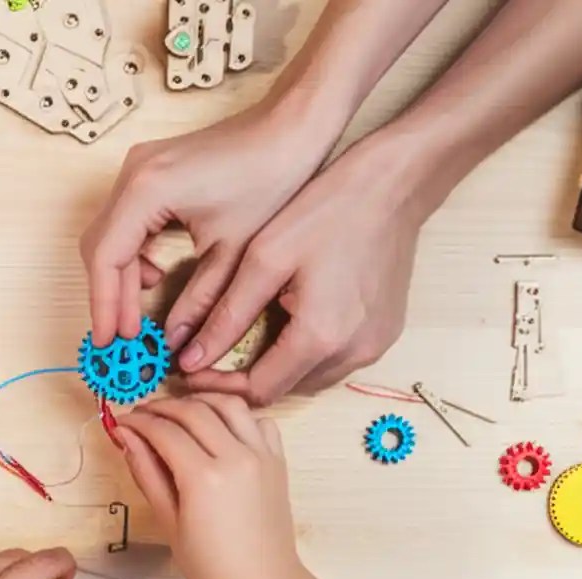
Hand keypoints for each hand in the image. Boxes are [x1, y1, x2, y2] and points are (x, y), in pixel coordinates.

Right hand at [80, 105, 333, 346]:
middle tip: (124, 338)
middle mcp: (133, 173)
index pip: (105, 258)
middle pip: (99, 246)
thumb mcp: (233, 253)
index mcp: (146, 190)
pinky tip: (153, 275)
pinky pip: (124, 218)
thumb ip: (200, 303)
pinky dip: (130, 252)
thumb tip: (176, 345)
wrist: (292, 128)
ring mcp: (138, 166)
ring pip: (108, 233)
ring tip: (138, 314)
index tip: (110, 342)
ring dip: (118, 275)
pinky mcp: (150, 168)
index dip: (104, 306)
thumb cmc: (271, 178)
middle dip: (109, 295)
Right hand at [114, 394, 298, 578]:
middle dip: (163, 407)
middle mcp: (235, 456)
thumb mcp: (170, 524)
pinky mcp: (278, 459)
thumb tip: (125, 436)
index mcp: (204, 477)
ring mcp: (262, 454)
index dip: (138, 422)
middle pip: (194, 410)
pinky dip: (238, 416)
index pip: (164, 431)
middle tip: (143, 414)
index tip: (121, 421)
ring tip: (179, 412)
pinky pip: (259, 420)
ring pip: (229, 404)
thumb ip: (148, 474)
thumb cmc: (211, 565)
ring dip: (200, 401)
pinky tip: (221, 427)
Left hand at [179, 131, 448, 404]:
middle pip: (285, 389)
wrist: (393, 186)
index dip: (218, 386)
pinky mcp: (386, 335)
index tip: (188, 369)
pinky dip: (305, 355)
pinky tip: (287, 325)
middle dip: (244, 379)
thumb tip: (190, 359)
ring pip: (310, 379)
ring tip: (244, 340)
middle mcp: (353, 354)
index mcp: (320, 336)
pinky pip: (336, 361)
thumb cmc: (326, 211)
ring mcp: (375, 347)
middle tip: (209, 354)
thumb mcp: (264, 257)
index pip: (259, 390)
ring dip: (276, 368)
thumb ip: (228, 315)